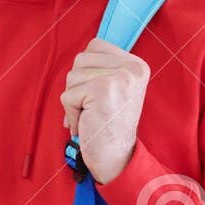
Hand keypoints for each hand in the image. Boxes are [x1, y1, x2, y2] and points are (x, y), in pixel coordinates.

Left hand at [60, 38, 149, 184]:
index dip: (87, 71)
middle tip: (93, 108)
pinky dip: (71, 113)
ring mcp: (119, 78)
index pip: (95, 46)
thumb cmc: (108, 125)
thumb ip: (101, 68)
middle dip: (78, 86)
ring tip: (91, 115)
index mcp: (137, 65)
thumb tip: (79, 57)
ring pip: (72, 76)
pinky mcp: (103, 90)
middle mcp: (132, 68)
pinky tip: (88, 123)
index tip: (98, 95)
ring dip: (74, 100)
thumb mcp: (115, 89)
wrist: (117, 158)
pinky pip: (68, 95)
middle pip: (81, 59)